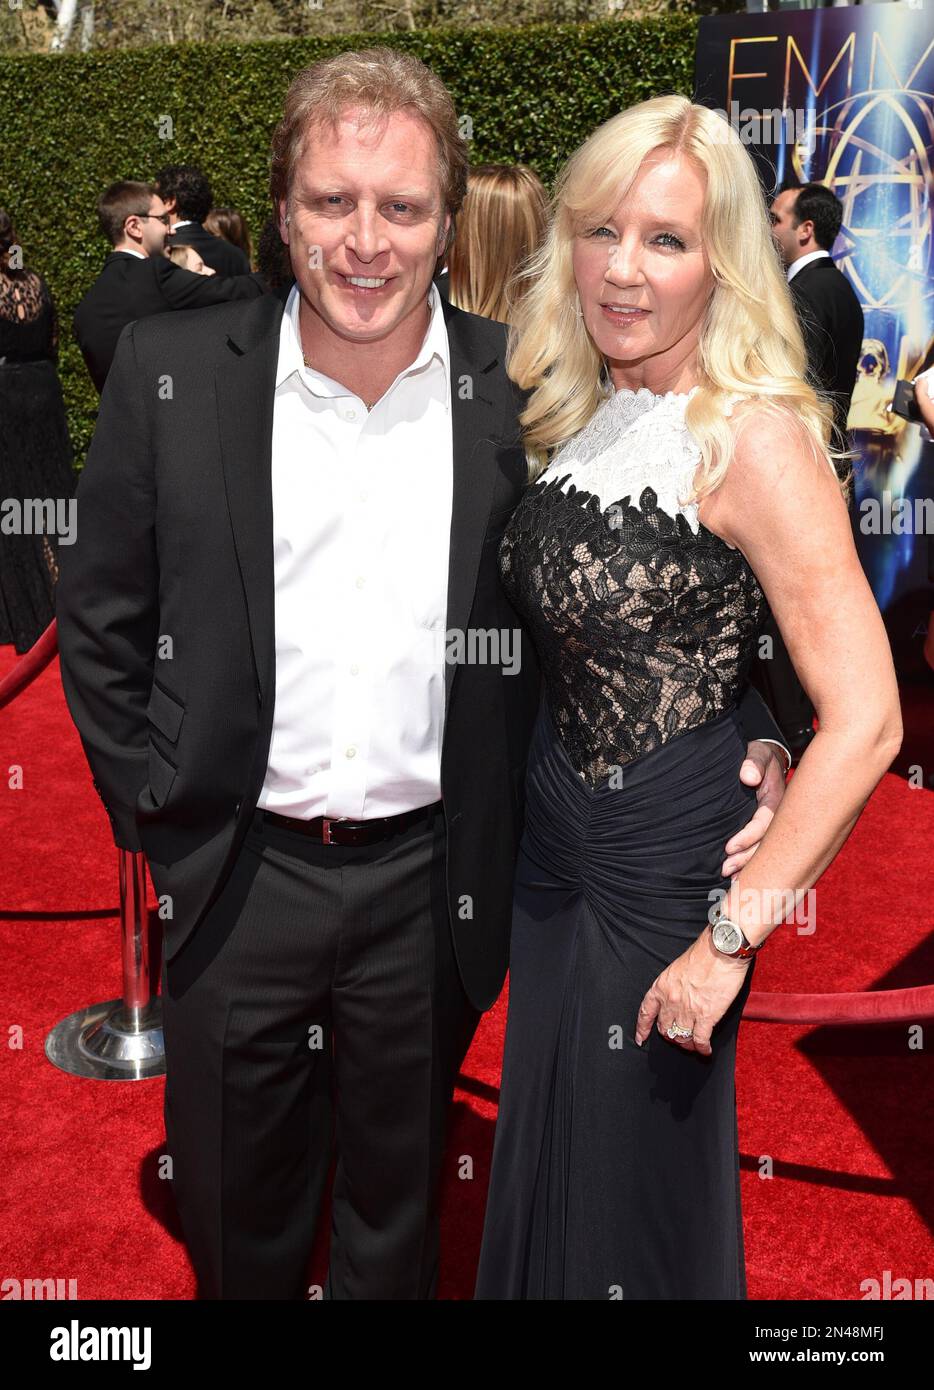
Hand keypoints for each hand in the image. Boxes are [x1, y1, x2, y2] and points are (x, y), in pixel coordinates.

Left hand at [634, 928, 751, 1055]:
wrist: (721, 951)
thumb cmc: (703, 955)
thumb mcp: (676, 969)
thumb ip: (672, 986)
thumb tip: (677, 998)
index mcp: (661, 987)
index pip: (646, 1012)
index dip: (642, 1028)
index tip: (641, 1038)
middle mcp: (671, 1000)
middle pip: (664, 1028)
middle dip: (670, 1035)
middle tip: (678, 1038)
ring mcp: (688, 1010)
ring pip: (681, 1037)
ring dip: (686, 1044)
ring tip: (692, 1045)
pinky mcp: (706, 1016)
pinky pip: (699, 1039)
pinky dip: (702, 1048)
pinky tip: (705, 1050)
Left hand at [721, 740, 786, 876]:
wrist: (769, 758)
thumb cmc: (760, 756)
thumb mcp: (758, 753)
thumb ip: (753, 762)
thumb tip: (748, 777)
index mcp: (777, 799)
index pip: (764, 823)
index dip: (748, 837)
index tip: (728, 847)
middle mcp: (781, 815)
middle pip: (767, 843)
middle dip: (747, 859)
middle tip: (726, 870)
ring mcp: (778, 824)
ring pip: (767, 850)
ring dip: (749, 865)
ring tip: (731, 878)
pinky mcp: (771, 828)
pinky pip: (764, 848)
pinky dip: (753, 863)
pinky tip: (740, 877)